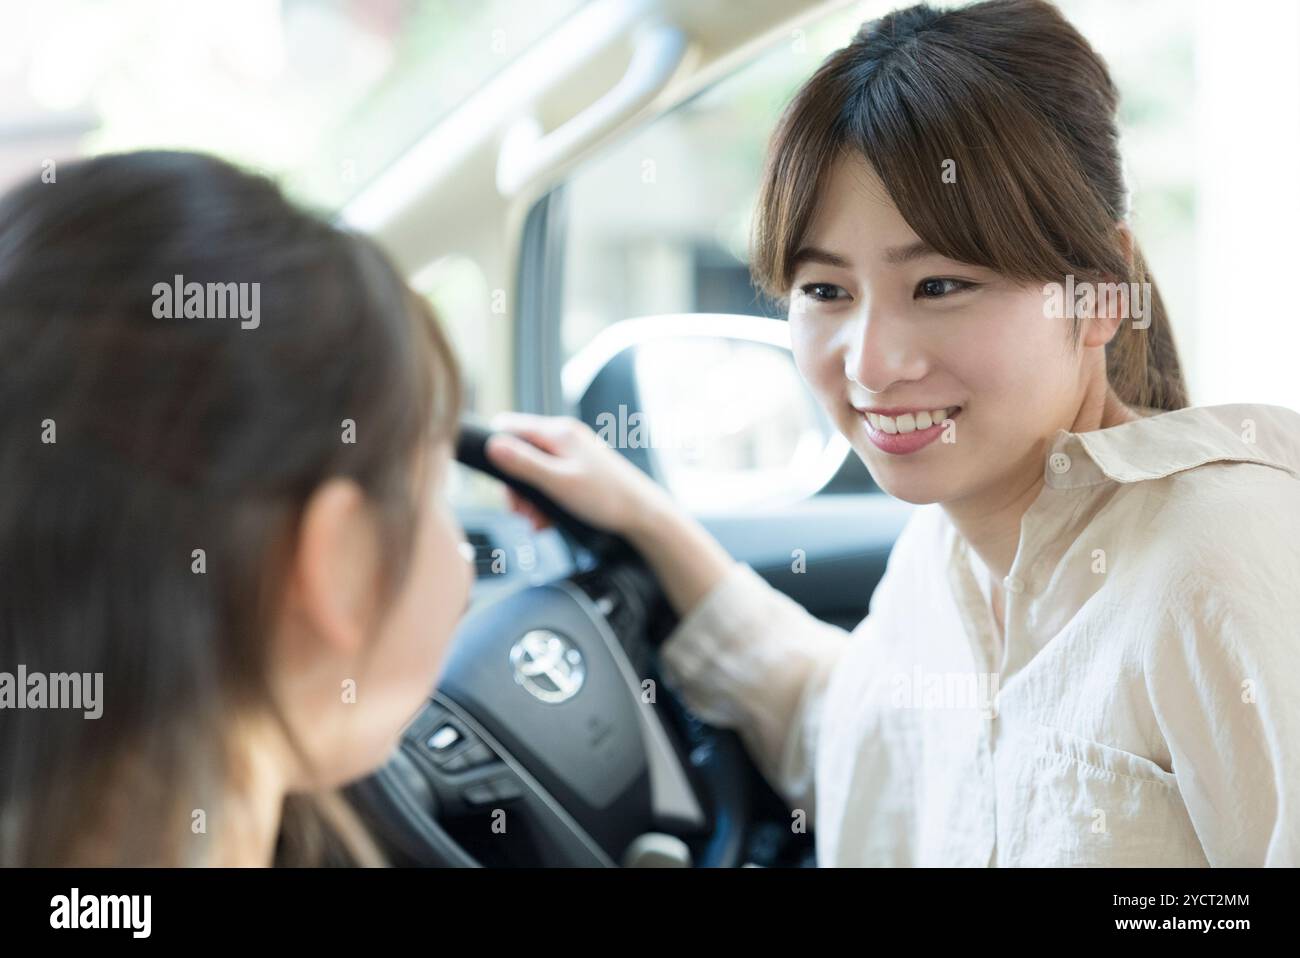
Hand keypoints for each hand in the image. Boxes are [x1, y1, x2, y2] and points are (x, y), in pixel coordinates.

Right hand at [484, 412, 670, 537]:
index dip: (496, 450)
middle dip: (515, 485)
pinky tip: (547, 521)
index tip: (500, 480)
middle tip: (520, 512)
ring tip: (536, 522)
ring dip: (529, 498)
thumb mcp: (559, 483)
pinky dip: (544, 500)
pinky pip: (549, 480)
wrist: (643, 514)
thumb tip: (491, 444)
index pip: (509, 426)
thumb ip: (525, 463)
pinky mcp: (578, 469)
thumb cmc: (607, 498)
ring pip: (533, 470)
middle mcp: (564, 437)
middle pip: (519, 452)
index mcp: (558, 433)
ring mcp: (572, 452)